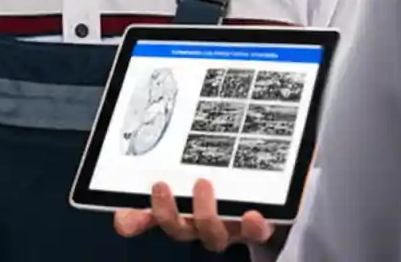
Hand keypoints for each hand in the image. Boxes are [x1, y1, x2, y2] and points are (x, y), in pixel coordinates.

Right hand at [113, 180, 273, 251]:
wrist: (277, 180)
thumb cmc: (228, 173)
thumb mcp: (192, 166)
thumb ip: (163, 175)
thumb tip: (124, 205)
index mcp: (183, 209)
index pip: (150, 217)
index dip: (135, 220)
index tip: (124, 216)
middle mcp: (204, 223)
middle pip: (179, 229)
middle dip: (166, 213)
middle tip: (161, 186)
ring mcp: (232, 227)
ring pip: (213, 236)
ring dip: (204, 216)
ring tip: (203, 184)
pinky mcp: (262, 225)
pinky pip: (257, 233)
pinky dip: (253, 227)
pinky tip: (252, 215)